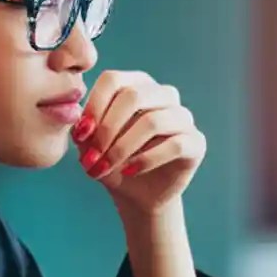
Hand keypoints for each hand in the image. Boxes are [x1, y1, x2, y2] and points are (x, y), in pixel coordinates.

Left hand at [71, 70, 206, 214]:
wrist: (138, 196)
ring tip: (105, 167)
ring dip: (123, 147)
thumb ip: (84, 128)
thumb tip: (80, 122)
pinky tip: (130, 171)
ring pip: (153, 121)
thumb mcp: (91, 144)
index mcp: (137, 84)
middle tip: (92, 157)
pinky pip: (174, 144)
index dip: (94, 106)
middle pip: (134, 96)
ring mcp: (183, 117)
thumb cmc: (114, 162)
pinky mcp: (196, 142)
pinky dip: (147, 159)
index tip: (80, 136)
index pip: (114, 80)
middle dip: (108, 129)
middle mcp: (164, 95)